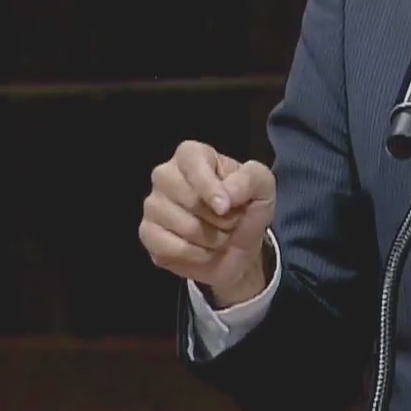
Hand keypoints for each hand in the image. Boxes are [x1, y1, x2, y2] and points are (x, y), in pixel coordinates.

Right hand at [139, 140, 275, 307]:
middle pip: (189, 199)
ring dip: (211, 239)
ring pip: (183, 227)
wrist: (238, 249)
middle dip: (219, 218)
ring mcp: (153, 205)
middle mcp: (165, 175)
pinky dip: (196, 255)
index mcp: (192, 155)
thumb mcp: (262, 187)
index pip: (192, 162)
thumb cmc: (246, 208)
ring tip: (217, 235)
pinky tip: (202, 250)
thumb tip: (224, 196)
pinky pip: (170, 249)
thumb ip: (249, 181)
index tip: (226, 207)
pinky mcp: (147, 234)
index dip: (209, 187)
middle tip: (229, 220)